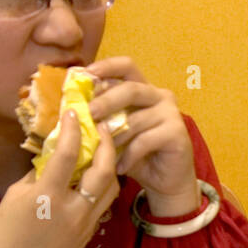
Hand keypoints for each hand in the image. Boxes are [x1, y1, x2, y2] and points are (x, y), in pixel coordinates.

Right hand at [0, 111, 119, 247]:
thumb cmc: (3, 237)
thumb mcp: (15, 198)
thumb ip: (37, 174)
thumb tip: (54, 153)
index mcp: (46, 197)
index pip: (67, 154)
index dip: (73, 129)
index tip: (74, 113)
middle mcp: (72, 210)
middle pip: (103, 170)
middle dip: (107, 145)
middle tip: (103, 127)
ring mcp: (85, 224)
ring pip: (111, 188)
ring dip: (111, 165)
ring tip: (105, 149)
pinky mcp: (89, 235)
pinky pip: (103, 205)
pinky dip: (103, 187)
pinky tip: (96, 177)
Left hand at [85, 57, 197, 215]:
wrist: (165, 181)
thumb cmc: (136, 154)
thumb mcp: (115, 132)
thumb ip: (101, 117)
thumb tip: (69, 109)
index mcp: (143, 89)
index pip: (127, 67)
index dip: (108, 66)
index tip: (87, 74)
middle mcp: (160, 96)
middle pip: (131, 89)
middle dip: (106, 101)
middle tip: (88, 113)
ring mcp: (171, 113)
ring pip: (136, 119)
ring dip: (114, 137)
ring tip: (101, 152)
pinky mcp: (177, 133)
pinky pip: (145, 140)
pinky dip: (128, 155)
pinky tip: (120, 167)